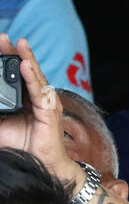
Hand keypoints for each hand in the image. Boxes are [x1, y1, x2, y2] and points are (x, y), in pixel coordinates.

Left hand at [0, 35, 79, 185]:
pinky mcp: (49, 112)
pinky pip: (40, 91)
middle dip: (15, 53)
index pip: (15, 75)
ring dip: (27, 58)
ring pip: (35, 77)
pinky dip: (32, 77)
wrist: (39, 166)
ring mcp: (45, 104)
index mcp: (25, 100)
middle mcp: (37, 99)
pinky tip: (26, 65)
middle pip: (26, 71)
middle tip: (3, 37)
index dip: (6, 60)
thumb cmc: (21, 147)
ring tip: (18, 43)